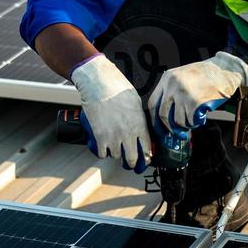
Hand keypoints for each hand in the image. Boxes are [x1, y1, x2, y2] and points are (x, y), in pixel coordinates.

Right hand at [70, 55, 149, 173]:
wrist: (99, 85)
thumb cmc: (118, 89)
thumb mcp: (136, 103)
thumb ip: (139, 119)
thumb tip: (141, 130)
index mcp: (140, 125)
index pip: (147, 150)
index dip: (146, 158)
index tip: (144, 159)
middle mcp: (128, 134)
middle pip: (132, 159)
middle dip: (132, 163)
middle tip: (130, 162)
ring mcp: (113, 137)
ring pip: (116, 157)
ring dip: (116, 154)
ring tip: (114, 146)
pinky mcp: (99, 137)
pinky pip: (102, 154)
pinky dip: (103, 152)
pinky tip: (104, 146)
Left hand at [148, 51, 247, 138]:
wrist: (225, 69)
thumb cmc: (206, 74)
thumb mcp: (183, 75)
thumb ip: (172, 90)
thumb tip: (166, 117)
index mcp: (167, 78)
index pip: (153, 103)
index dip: (155, 119)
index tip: (160, 128)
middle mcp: (172, 85)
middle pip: (163, 115)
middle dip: (170, 127)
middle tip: (178, 133)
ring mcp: (183, 94)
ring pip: (178, 120)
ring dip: (187, 124)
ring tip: (194, 117)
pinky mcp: (194, 102)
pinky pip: (190, 120)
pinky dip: (196, 122)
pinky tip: (202, 115)